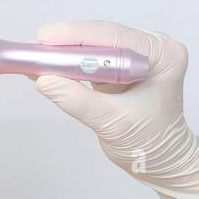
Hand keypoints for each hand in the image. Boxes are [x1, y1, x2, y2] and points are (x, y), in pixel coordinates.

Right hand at [30, 20, 198, 198]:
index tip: (44, 38)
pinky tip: (51, 66)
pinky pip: (94, 58)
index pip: (114, 37)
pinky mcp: (124, 66)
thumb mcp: (111, 122)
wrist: (163, 162)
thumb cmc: (148, 145)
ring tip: (38, 58)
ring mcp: (139, 55)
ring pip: (96, 45)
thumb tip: (42, 80)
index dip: (76, 36)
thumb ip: (76, 99)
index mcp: (162, 55)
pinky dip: (72, 63)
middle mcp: (153, 48)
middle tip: (35, 49)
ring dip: (67, 52)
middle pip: (103, 36)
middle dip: (68, 43)